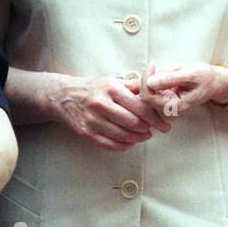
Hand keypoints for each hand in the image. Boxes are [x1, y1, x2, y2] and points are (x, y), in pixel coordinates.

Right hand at [47, 73, 171, 150]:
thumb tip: (157, 90)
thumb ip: (135, 86)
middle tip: (154, 129)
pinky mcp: (86, 133)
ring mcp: (93, 120)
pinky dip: (124, 145)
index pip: (140, 107)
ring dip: (138, 138)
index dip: (155, 118)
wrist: (64, 96)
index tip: (163, 123)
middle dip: (148, 129)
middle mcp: (102, 104)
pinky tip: (129, 141)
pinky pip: (110, 145)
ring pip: (123, 136)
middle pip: (134, 123)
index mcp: (112, 89)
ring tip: (144, 135)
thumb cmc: (93, 88)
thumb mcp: (113, 81)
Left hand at [140, 62, 227, 117]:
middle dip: (151, 76)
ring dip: (157, 76)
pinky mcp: (165, 97)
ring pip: (149, 88)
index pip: (148, 97)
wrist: (215, 81)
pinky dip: (159, 75)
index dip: (146, 80)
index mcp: (175, 106)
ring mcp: (166, 103)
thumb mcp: (190, 74)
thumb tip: (150, 82)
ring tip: (173, 70)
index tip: (153, 64)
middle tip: (158, 65)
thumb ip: (170, 79)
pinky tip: (172, 73)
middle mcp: (169, 108)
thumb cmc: (206, 78)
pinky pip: (154, 85)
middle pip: (145, 93)